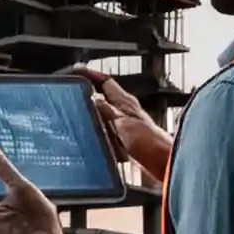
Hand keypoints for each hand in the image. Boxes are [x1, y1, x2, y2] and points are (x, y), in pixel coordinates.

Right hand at [69, 66, 172, 180]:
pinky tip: (90, 138)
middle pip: (104, 96)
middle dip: (88, 93)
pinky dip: (97, 132)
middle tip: (71, 92)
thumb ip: (106, 110)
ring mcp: (126, 125)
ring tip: (75, 115)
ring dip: (91, 113)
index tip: (76, 70)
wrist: (162, 163)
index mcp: (125, 102)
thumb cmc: (148, 141)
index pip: (105, 81)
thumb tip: (93, 98)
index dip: (91, 74)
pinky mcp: (126, 140)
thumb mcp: (123, 123)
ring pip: (104, 114)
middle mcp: (125, 110)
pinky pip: (107, 131)